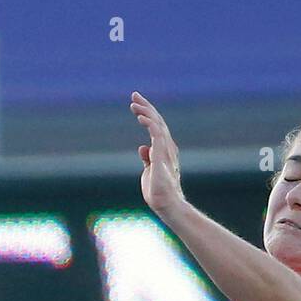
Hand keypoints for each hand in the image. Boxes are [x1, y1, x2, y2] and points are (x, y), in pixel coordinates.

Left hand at [130, 90, 184, 216]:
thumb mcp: (149, 171)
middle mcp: (167, 147)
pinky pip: (157, 134)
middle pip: (157, 121)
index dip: (147, 114)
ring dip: (146, 112)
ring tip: (134, 103)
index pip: (156, 127)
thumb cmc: (158, 192)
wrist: (166, 204)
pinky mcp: (162, 155)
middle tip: (134, 95)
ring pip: (157, 124)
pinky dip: (149, 123)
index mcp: (164, 150)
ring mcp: (166, 150)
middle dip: (146, 107)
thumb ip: (148, 158)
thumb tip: (143, 147)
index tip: (136, 105)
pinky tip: (141, 117)